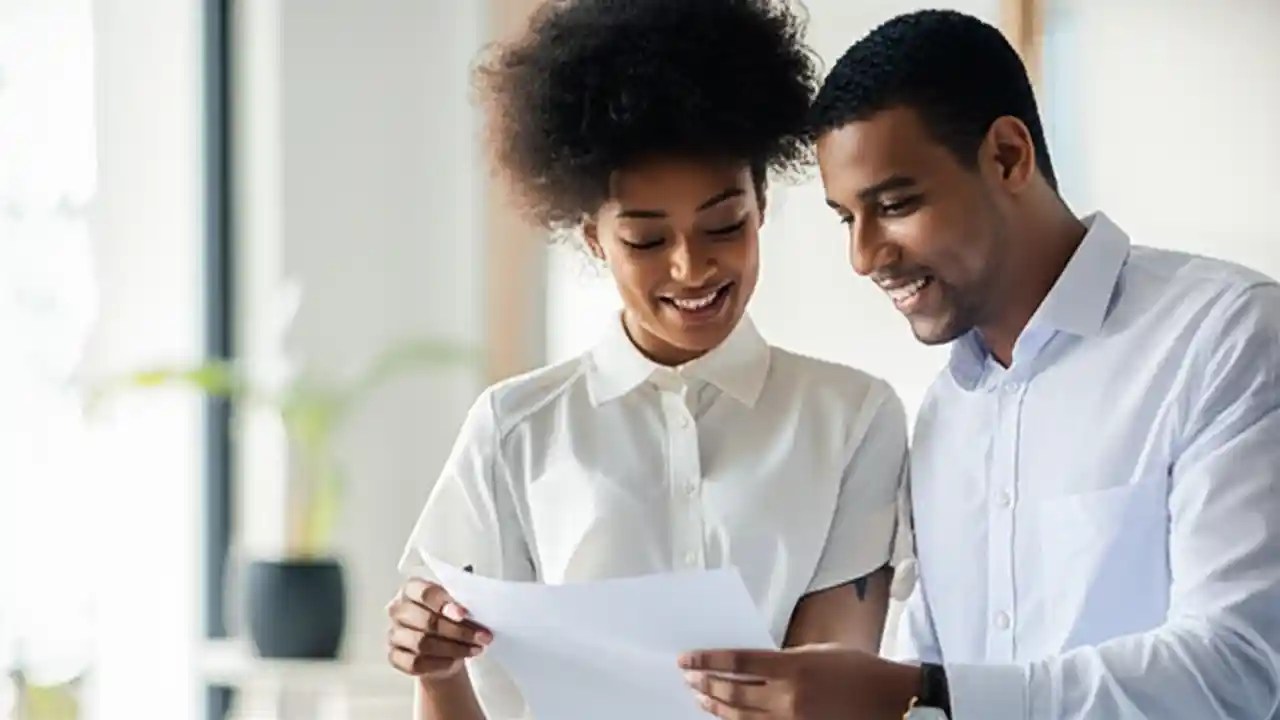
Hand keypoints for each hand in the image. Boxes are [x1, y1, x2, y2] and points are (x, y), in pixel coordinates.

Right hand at [387, 577, 492, 679]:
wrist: (443, 647)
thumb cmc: (450, 619)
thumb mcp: (457, 605)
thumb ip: (460, 603)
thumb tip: (466, 612)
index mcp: (412, 588)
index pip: (424, 592)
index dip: (444, 603)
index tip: (464, 614)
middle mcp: (398, 609)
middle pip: (426, 621)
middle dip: (457, 631)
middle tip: (481, 637)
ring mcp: (394, 634)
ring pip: (422, 644)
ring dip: (453, 648)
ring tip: (475, 649)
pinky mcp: (395, 656)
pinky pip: (415, 663)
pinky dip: (439, 663)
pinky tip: (455, 662)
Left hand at [680, 644, 919, 719]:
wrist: (891, 701)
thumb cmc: (858, 669)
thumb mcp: (818, 651)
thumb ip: (784, 660)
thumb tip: (753, 665)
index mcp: (791, 667)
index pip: (736, 663)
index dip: (707, 661)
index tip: (687, 659)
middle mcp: (787, 696)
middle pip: (732, 692)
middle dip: (706, 684)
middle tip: (688, 677)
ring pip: (741, 716)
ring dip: (716, 705)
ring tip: (700, 696)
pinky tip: (726, 717)